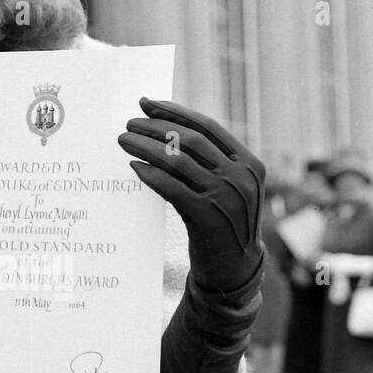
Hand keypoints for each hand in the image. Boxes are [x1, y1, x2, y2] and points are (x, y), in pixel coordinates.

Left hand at [118, 97, 264, 293]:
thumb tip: (167, 125)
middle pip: (190, 140)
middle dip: (154, 127)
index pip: (208, 126)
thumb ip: (209, 160)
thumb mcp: (228, 186)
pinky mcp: (207, 218)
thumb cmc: (224, 220)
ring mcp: (225, 197)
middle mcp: (241, 177)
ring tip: (123, 140)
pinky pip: (172, 188)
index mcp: (250, 163)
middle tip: (128, 123)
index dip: (175, 112)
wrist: (235, 268)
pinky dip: (150, 174)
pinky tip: (134, 167)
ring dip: (145, 146)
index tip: (147, 104)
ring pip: (177, 160)